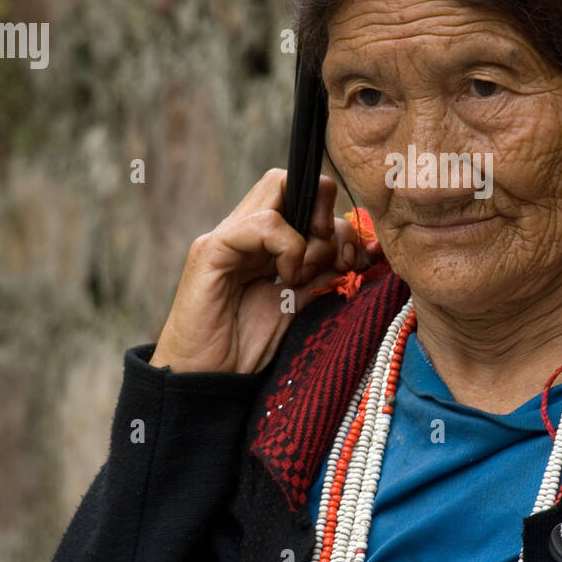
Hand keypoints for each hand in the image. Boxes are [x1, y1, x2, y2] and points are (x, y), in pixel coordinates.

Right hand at [149, 169, 380, 374]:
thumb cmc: (242, 347)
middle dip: (327, 212)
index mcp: (264, 242)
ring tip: (306, 275)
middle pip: (291, 179)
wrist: (203, 381)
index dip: (334, 214)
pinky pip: (263, 222)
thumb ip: (320, 276)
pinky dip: (289, 245)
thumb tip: (358, 254)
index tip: (352, 256)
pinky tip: (288, 278)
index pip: (302, 194)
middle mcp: (246, 231)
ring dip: (311, 233)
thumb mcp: (296, 305)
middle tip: (336, 258)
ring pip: (279, 186)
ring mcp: (227, 236)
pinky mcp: (212, 250)